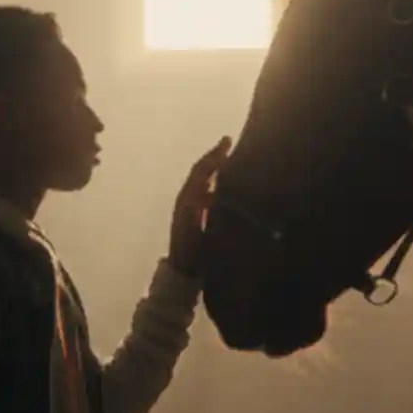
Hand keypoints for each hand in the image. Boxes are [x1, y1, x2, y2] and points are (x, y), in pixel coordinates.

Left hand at [168, 136, 231, 277]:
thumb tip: (216, 186)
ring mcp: (188, 209)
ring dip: (214, 171)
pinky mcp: (193, 218)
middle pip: (200, 173)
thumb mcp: (197, 226)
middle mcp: (186, 199)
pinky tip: (226, 189)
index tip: (228, 140)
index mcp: (187, 198)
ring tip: (231, 163)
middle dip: (214, 159)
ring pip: (201, 182)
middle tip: (229, 145)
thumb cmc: (191, 250)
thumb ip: (205, 204)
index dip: (214, 155)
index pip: (201, 170)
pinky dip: (214, 186)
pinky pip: (204, 194)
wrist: (182, 272)